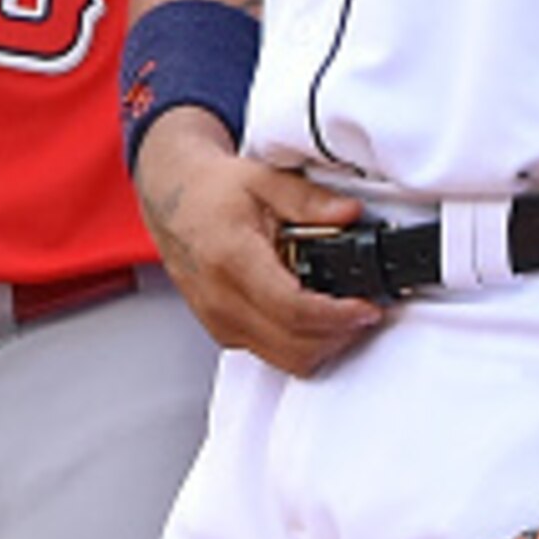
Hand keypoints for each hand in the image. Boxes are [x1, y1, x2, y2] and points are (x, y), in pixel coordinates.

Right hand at [130, 108, 381, 374]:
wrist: (171, 200)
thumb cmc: (212, 190)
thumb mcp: (263, 179)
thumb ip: (309, 200)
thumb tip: (349, 213)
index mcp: (231, 258)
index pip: (292, 308)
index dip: (337, 316)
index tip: (366, 308)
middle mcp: (221, 299)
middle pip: (293, 345)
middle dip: (338, 334)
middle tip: (366, 310)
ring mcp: (219, 321)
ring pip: (285, 359)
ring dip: (322, 344)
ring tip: (344, 313)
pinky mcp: (223, 332)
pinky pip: (271, 354)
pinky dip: (301, 343)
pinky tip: (314, 314)